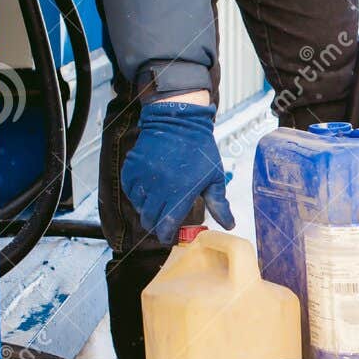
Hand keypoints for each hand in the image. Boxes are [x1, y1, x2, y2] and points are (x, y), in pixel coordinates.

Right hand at [121, 100, 234, 242]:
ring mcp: (144, 176)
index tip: (168, 237)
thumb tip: (229, 225)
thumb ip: (219, 203)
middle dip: (155, 226)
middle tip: (161, 226)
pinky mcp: (132, 167)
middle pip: (150, 218)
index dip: (166, 235)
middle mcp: (160, 187)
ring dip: (145, 211)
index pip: (168, 224)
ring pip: (139, 206)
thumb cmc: (201, 149)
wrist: (179, 121)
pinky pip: (129, 190)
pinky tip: (145, 194)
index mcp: (182, 192)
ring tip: (155, 209)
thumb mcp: (214, 177)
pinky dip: (136, 195)